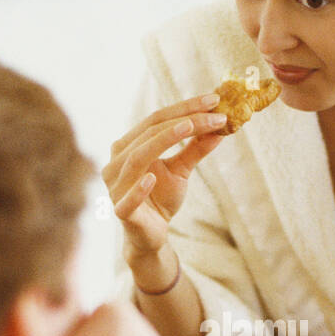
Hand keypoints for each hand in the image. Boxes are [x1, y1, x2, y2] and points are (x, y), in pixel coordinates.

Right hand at [104, 94, 227, 260]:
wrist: (150, 235)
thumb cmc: (161, 198)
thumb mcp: (181, 171)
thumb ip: (194, 149)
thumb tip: (219, 128)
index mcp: (128, 146)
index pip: (155, 120)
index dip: (185, 107)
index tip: (214, 100)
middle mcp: (116, 161)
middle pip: (149, 132)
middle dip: (183, 120)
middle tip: (215, 114)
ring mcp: (115, 186)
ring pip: (137, 158)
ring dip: (164, 140)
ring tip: (190, 128)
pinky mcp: (120, 211)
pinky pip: (127, 199)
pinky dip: (138, 188)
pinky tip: (153, 178)